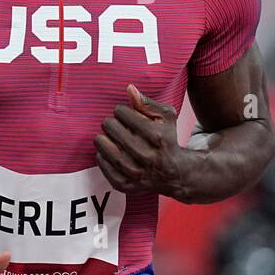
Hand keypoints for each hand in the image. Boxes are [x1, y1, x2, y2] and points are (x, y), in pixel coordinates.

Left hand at [93, 84, 191, 199]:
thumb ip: (147, 102)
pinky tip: (105, 151)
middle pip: (113, 130)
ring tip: (104, 135)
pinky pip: (105, 168)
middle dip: (110, 123)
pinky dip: (101, 157)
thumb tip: (129, 89)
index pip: (124, 114)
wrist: (174, 173)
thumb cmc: (167, 139)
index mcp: (157, 136)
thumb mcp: (165, 117)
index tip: (122, 113)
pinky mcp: (126, 185)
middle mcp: (147, 156)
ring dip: (102, 139)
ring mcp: (136, 173)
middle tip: (111, 123)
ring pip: (107, 150)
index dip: (121, 110)